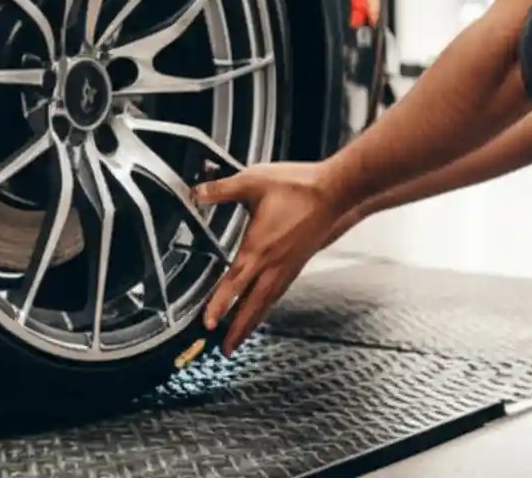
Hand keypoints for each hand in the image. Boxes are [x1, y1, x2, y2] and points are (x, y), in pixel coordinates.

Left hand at [193, 160, 348, 355]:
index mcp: (259, 248)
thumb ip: (221, 189)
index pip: (234, 284)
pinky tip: (263, 307)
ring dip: (252, 321)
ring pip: (266, 301)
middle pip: (252, 305)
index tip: (207, 324)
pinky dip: (266, 306)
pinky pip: (278, 291)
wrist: (336, 192)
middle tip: (226, 349)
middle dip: (237, 329)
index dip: (219, 306)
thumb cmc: (299, 187)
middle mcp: (273, 264)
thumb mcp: (252, 182)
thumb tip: (196, 192)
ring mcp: (288, 266)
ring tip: (240, 336)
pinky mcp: (298, 262)